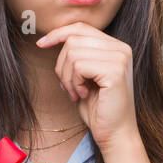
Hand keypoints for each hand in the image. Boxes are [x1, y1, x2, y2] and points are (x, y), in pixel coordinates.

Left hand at [35, 22, 137, 150]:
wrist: (114, 134)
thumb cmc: (98, 109)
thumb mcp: (83, 77)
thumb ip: (76, 56)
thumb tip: (52, 39)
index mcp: (115, 46)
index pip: (81, 28)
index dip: (58, 33)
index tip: (41, 44)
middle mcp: (121, 48)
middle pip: (73, 39)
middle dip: (62, 65)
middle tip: (69, 88)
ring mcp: (119, 58)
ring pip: (73, 52)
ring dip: (67, 77)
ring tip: (77, 93)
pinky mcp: (115, 71)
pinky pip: (79, 65)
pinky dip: (74, 83)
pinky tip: (83, 95)